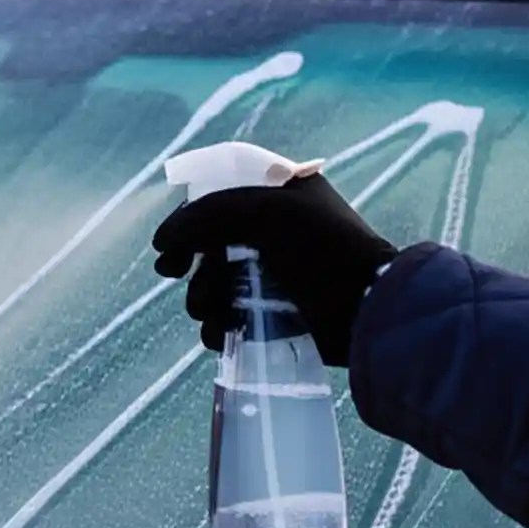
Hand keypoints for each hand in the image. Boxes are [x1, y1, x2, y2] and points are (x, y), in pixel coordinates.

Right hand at [151, 174, 397, 366]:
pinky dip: (219, 326)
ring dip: (203, 299)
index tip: (168, 248)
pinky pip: (232, 317)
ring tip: (212, 311)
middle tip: (179, 276)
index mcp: (279, 194)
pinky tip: (221, 333)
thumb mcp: (262, 212)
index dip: (187, 222)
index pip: (217, 198)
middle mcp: (274, 230)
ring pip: (216, 284)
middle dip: (193, 266)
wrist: (367, 306)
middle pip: (209, 245)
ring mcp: (275, 273)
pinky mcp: (277, 313)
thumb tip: (162, 242)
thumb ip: (205, 216)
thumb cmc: (322, 248)